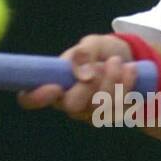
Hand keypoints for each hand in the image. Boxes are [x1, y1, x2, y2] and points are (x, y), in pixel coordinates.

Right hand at [16, 34, 138, 120]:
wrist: (129, 58)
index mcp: (53, 85)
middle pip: (72, 106)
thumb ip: (84, 53)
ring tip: (118, 62)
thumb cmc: (101, 51)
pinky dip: (126, 86)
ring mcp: (90, 113)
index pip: (29, 98)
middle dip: (91, 85)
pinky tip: (130, 71)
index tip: (54, 87)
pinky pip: (118, 109)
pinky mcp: (111, 116)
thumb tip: (81, 74)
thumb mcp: (92, 43)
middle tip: (104, 64)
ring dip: (112, 82)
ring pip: (98, 109)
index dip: (36, 97)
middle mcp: (68, 103)